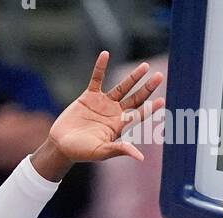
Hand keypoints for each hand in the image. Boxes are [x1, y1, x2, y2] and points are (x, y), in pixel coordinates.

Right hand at [38, 51, 164, 172]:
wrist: (61, 145)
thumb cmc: (81, 152)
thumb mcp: (101, 152)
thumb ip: (119, 150)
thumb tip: (140, 157)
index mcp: (118, 126)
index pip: (138, 115)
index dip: (150, 108)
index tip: (161, 101)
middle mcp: (114, 113)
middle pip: (135, 98)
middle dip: (147, 88)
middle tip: (159, 77)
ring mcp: (103, 103)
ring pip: (121, 87)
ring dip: (134, 77)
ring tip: (145, 66)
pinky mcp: (89, 96)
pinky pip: (96, 78)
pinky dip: (100, 67)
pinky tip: (105, 54)